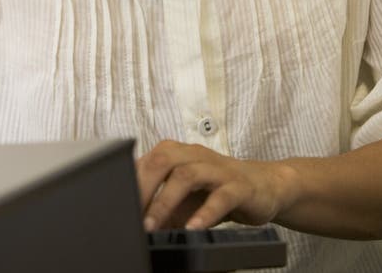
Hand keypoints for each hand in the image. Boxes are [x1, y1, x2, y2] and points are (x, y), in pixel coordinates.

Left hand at [136, 139, 298, 231]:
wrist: (263, 186)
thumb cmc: (217, 190)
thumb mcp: (184, 199)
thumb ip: (161, 207)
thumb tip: (134, 226)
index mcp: (178, 153)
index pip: (147, 161)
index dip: (130, 183)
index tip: (117, 207)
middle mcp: (196, 155)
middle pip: (163, 159)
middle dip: (143, 187)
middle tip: (130, 215)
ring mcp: (218, 169)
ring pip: (188, 174)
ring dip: (166, 200)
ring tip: (153, 226)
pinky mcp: (239, 186)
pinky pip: (221, 197)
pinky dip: (205, 213)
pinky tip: (193, 229)